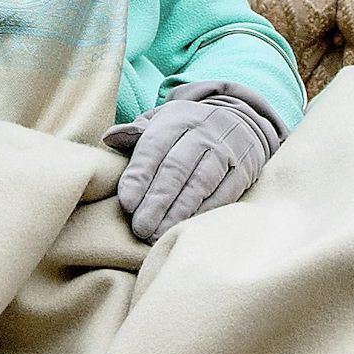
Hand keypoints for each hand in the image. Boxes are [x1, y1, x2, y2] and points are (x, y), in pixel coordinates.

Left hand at [102, 81, 283, 241]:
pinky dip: (204, 212)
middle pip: (176, 168)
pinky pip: (224, 193)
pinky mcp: (243, 171)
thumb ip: (136, 132)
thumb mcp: (164, 120)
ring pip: (200, 183)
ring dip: (178, 211)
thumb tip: (109, 137)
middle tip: (140, 228)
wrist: (242, 120)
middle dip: (156, 200)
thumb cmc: (190, 129)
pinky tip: (186, 227)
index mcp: (178, 119)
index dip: (139, 176)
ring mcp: (226, 151)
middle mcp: (203, 133)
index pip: (154, 147)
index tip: (127, 204)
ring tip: (158, 234)